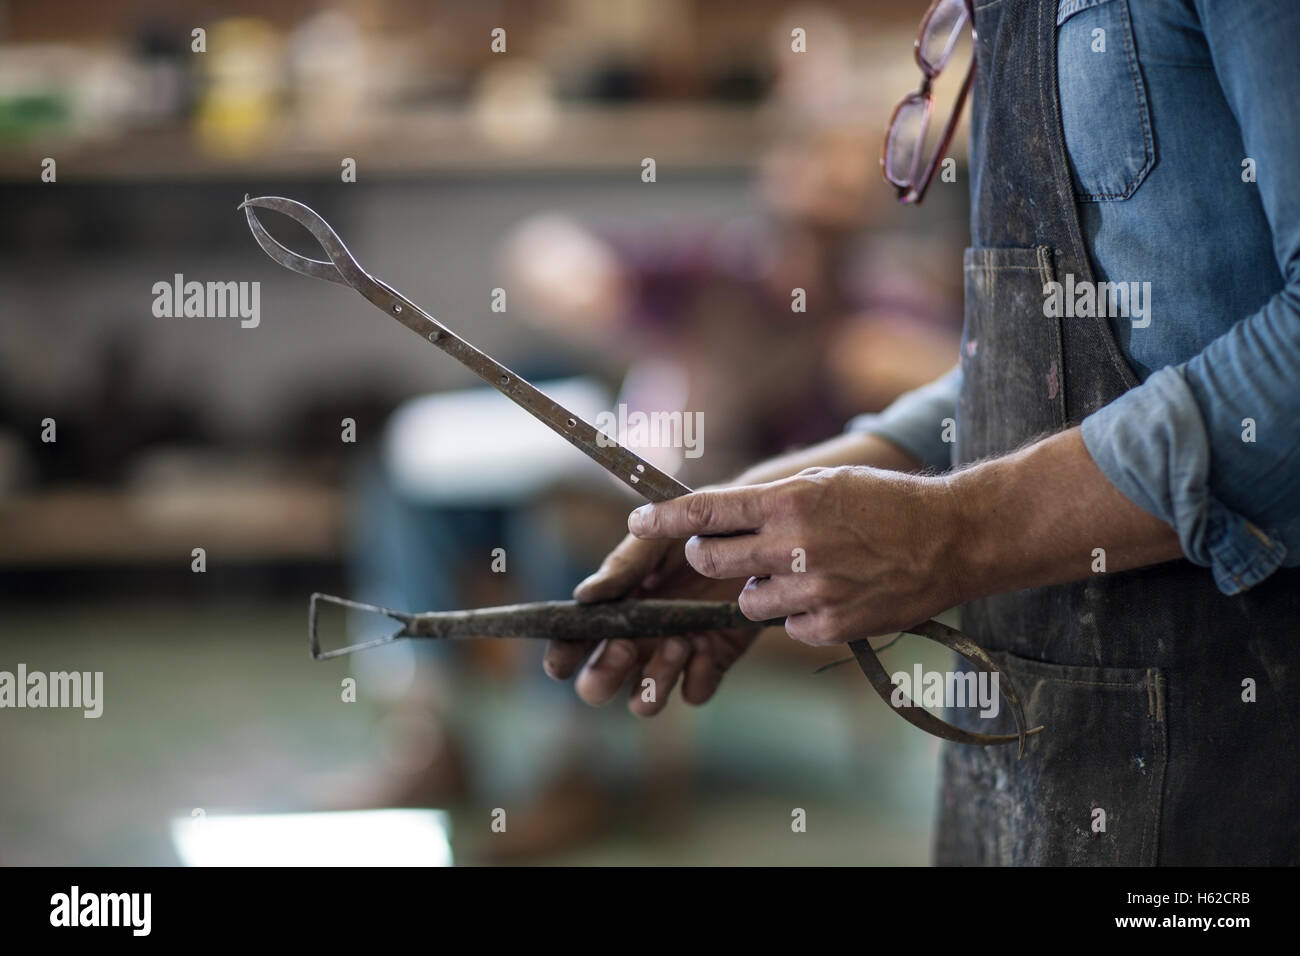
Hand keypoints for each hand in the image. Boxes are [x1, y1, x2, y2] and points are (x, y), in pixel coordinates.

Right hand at [543, 530, 760, 715]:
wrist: (752, 532)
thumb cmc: (693, 531)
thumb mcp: (655, 541)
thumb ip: (622, 567)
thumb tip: (583, 596)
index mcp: (612, 610)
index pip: (573, 643)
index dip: (561, 658)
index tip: (561, 662)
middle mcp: (636, 639)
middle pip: (599, 686)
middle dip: (603, 675)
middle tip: (626, 645)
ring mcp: (672, 654)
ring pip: (645, 702)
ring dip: (654, 681)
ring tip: (678, 641)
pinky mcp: (712, 661)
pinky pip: (694, 693)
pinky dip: (697, 677)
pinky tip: (707, 644)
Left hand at [628, 466, 964, 644]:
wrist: (952, 539)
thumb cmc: (885, 504)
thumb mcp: (825, 483)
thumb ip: (771, 501)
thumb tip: (718, 516)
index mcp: (789, 501)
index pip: (708, 509)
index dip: (665, 519)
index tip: (637, 523)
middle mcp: (795, 544)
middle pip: (713, 560)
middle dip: (710, 557)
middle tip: (724, 553)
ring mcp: (813, 588)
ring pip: (746, 601)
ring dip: (758, 590)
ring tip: (799, 572)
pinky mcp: (831, 624)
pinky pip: (786, 627)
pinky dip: (797, 615)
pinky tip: (830, 594)